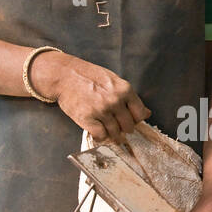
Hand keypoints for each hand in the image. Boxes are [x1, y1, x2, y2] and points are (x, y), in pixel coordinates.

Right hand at [30, 50, 150, 143]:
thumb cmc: (89, 76)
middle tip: (116, 126)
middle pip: (129, 126)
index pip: (140, 114)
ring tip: (106, 129)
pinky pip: (101, 136)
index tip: (129, 120)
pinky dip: (100, 136)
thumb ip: (130, 97)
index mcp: (125, 90)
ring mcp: (101, 111)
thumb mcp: (113, 81)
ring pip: (115, 133)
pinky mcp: (88, 119)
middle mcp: (115, 101)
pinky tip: (97, 130)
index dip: (135, 120)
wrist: (64, 75)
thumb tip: (146, 113)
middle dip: (124, 128)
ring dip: (112, 135)